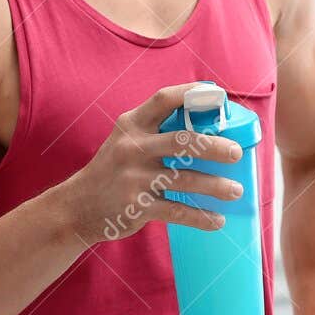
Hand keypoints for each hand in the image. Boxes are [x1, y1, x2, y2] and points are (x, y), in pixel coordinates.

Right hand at [59, 82, 245, 244]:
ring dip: (216, 186)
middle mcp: (132, 147)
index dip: (193, 93)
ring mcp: (134, 178)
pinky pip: (178, 211)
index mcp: (131, 125)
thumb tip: (206, 128)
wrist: (77, 206)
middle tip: (237, 153)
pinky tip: (217, 220)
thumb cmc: (111, 170)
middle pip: (182, 140)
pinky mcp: (137, 206)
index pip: (163, 99)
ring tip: (236, 191)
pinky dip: (201, 217)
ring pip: (185, 179)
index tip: (219, 95)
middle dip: (214, 146)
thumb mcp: (124, 141)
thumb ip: (155, 132)